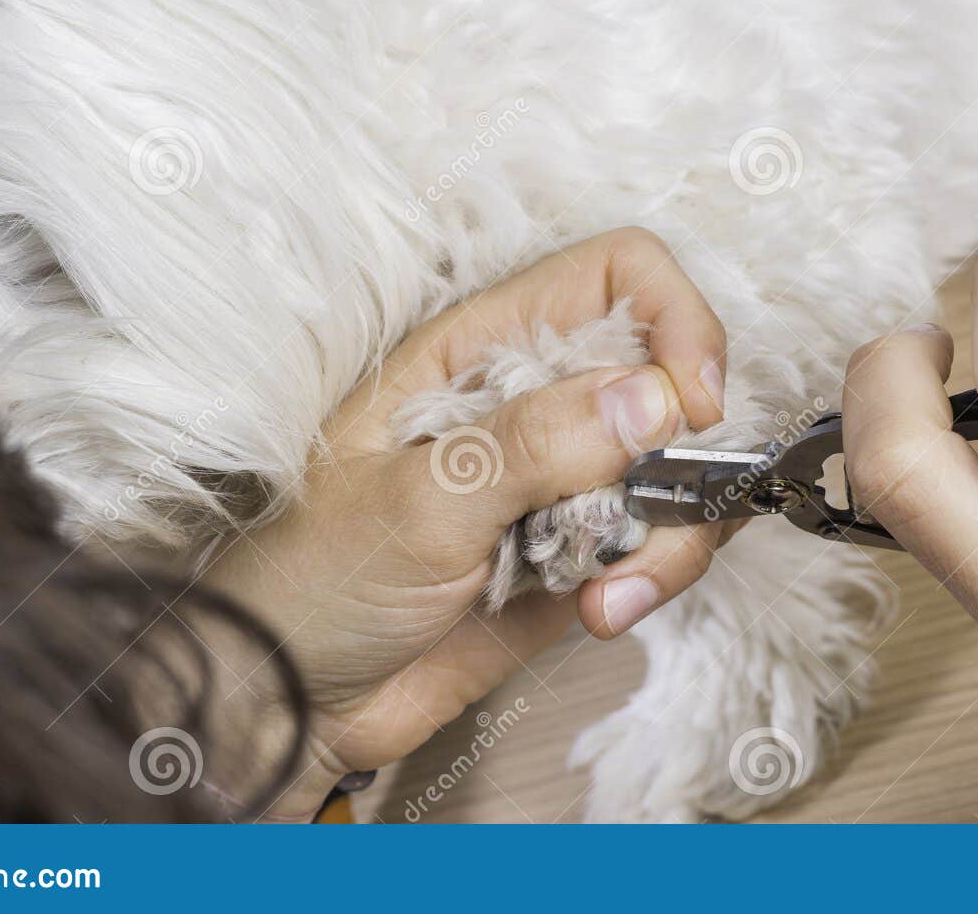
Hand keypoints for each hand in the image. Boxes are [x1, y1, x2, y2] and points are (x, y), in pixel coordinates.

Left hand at [200, 228, 732, 814]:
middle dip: (685, 450)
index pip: (616, 277)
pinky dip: (653, 577)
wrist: (289, 700)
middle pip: (668, 378)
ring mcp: (561, 481)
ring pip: (677, 471)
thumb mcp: (419, 501)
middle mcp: (535, 402)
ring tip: (606, 594)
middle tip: (650, 513)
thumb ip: (535, 444)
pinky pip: (658, 543)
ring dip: (671, 534)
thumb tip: (654, 397)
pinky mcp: (578, 554)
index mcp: (482, 348)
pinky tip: (600, 611)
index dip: (674, 320)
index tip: (688, 406)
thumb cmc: (316, 577)